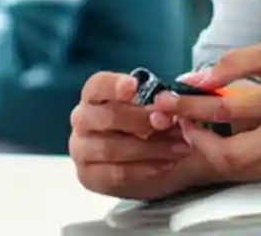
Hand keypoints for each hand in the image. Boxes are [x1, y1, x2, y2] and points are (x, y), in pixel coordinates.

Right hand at [70, 72, 211, 200]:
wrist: (144, 160)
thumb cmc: (147, 124)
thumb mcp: (155, 108)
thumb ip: (159, 108)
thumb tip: (164, 116)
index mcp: (94, 94)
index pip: (98, 85)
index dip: (115, 85)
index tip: (134, 87)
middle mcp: (82, 119)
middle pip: (108, 116)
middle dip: (142, 120)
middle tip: (170, 122)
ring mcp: (81, 148)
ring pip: (112, 148)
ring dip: (151, 148)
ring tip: (179, 147)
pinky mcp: (88, 175)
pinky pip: (116, 173)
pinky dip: (144, 169)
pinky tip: (165, 164)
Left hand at [152, 39, 260, 183]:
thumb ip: (240, 62)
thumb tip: (201, 76)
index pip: (226, 106)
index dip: (191, 104)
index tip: (171, 98)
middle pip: (227, 151)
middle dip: (193, 138)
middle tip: (180, 121)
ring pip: (237, 167)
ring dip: (209, 150)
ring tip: (200, 128)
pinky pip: (252, 170)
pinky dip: (231, 156)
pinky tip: (226, 137)